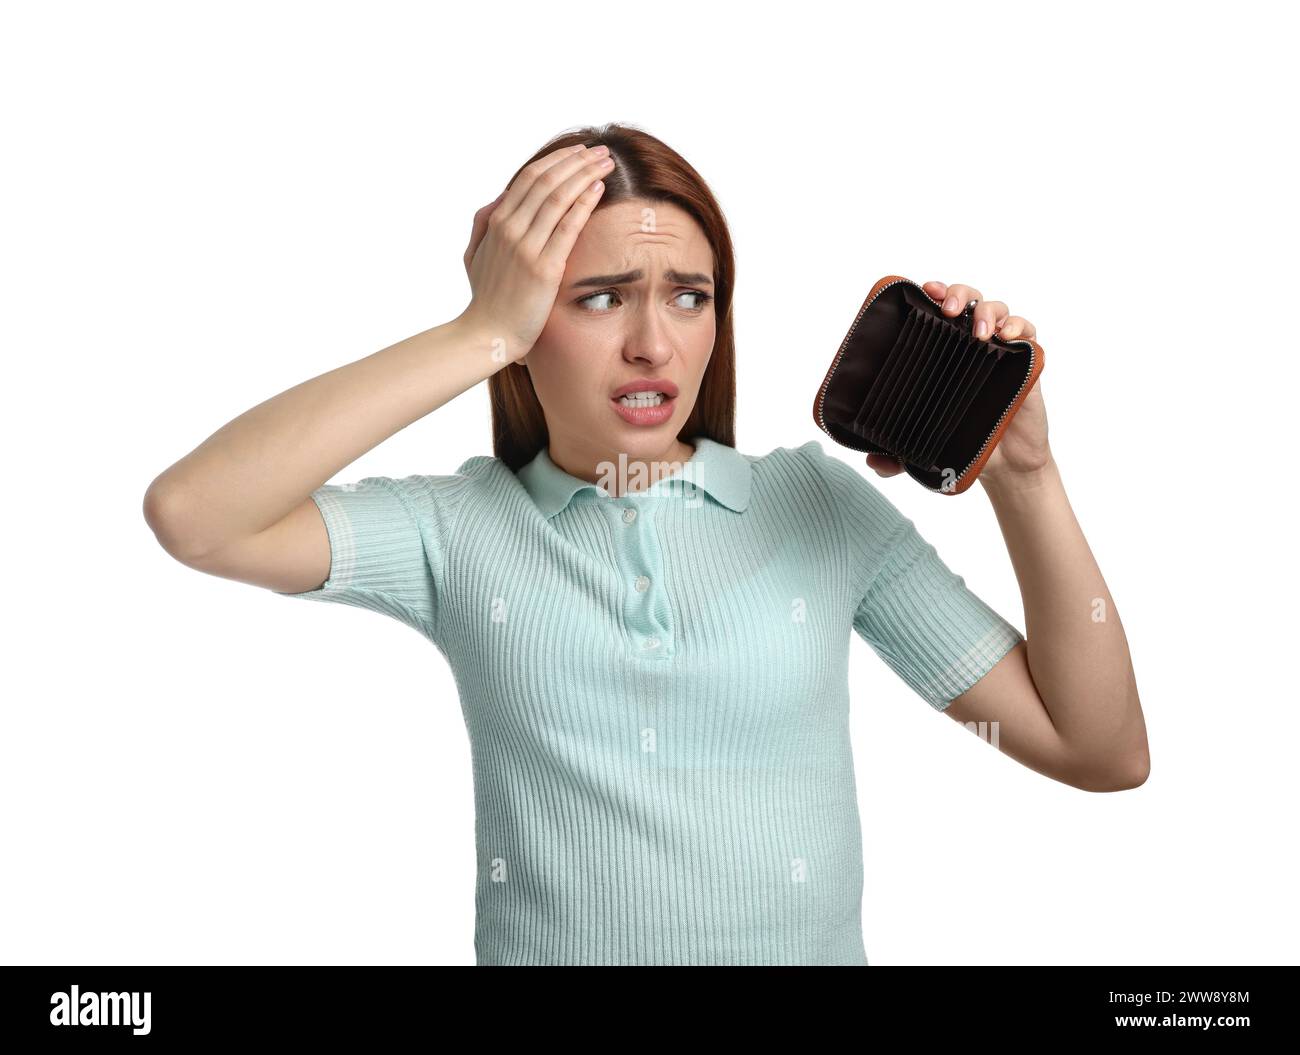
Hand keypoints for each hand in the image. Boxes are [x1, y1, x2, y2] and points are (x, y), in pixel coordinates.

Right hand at [457, 143, 615, 362]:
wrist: (486, 333)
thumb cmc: (485, 298)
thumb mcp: (475, 254)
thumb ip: (484, 223)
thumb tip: (500, 197)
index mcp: (496, 221)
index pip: (530, 177)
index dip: (558, 160)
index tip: (579, 152)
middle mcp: (509, 228)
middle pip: (547, 180)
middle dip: (577, 160)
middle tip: (601, 151)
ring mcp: (526, 247)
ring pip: (558, 196)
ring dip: (586, 174)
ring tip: (607, 163)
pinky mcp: (544, 269)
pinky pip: (567, 227)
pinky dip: (584, 204)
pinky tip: (600, 189)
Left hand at [863, 279, 1050, 486]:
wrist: (1003, 465)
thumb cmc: (963, 443)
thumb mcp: (923, 449)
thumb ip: (896, 454)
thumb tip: (874, 463)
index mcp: (941, 353)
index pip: (936, 311)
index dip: (932, 294)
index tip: (924, 292)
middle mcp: (968, 344)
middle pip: (965, 298)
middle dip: (957, 293)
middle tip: (949, 310)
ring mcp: (999, 349)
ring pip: (995, 308)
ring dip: (987, 310)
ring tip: (979, 331)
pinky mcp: (1026, 361)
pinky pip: (1028, 331)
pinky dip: (1019, 326)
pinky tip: (1008, 336)